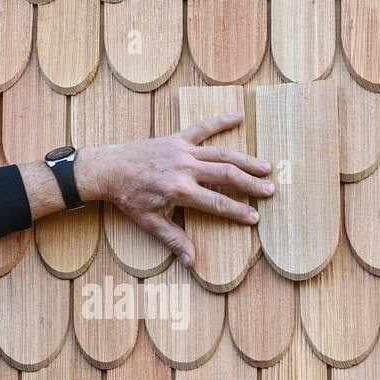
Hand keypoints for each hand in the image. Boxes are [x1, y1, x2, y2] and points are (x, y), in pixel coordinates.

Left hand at [74, 113, 273, 266]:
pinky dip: (221, 121)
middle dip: (250, 184)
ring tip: (266, 167)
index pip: (217, 203)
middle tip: (270, 191)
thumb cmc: (128, 197)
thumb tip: (191, 262)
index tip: (255, 218)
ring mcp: (183, 150)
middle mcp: (186, 168)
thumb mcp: (150, 223)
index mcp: (181, 190)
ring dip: (245, 160)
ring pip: (222, 153)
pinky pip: (203, 127)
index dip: (238, 211)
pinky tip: (239, 116)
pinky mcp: (177, 138)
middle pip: (227, 175)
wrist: (109, 169)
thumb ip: (174, 240)